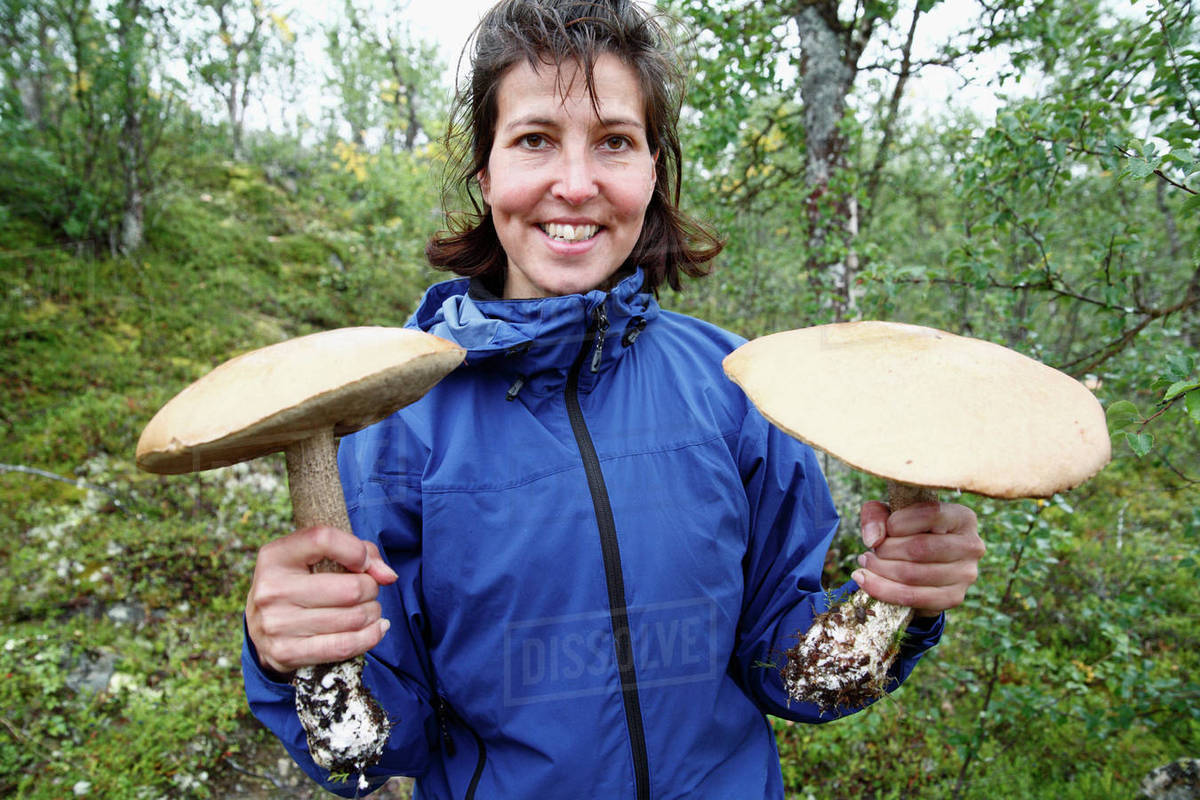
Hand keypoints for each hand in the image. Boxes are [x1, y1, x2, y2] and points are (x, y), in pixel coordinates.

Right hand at [245, 525, 397, 677]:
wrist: (262, 631)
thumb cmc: (300, 585)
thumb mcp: (315, 558)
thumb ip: (357, 552)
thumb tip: (388, 575)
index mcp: (275, 557)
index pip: (323, 539)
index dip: (355, 550)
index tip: (364, 563)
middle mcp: (272, 589)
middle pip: (350, 589)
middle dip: (371, 589)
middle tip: (369, 591)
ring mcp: (276, 624)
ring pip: (352, 618)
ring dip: (372, 613)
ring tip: (370, 610)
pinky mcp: (286, 653)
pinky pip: (343, 646)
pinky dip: (370, 637)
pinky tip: (376, 629)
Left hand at [853, 500, 983, 617]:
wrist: (923, 567)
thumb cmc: (907, 532)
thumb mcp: (890, 514)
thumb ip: (876, 515)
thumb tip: (873, 539)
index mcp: (962, 517)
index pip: (931, 515)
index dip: (899, 522)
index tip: (886, 528)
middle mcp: (971, 545)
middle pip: (919, 548)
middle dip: (885, 551)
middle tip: (867, 553)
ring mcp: (966, 574)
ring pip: (913, 574)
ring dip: (880, 570)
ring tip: (865, 564)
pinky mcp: (955, 597)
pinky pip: (913, 597)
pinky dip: (883, 590)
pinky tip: (866, 581)